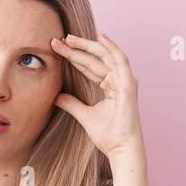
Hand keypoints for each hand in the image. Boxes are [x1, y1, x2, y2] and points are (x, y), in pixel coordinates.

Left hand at [50, 32, 144, 161]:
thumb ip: (71, 104)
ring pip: (105, 56)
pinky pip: (120, 60)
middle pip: (95, 59)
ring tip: (70, 38)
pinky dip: (111, 48)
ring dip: (88, 46)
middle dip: (77, 49)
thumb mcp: (84, 115)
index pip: (89, 67)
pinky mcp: (128, 84)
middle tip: (59, 40)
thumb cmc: (108, 135)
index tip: (57, 50)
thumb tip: (56, 96)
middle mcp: (118, 81)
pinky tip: (100, 37)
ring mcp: (124, 81)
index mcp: (109, 86)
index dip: (74, 58)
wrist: (120, 148)